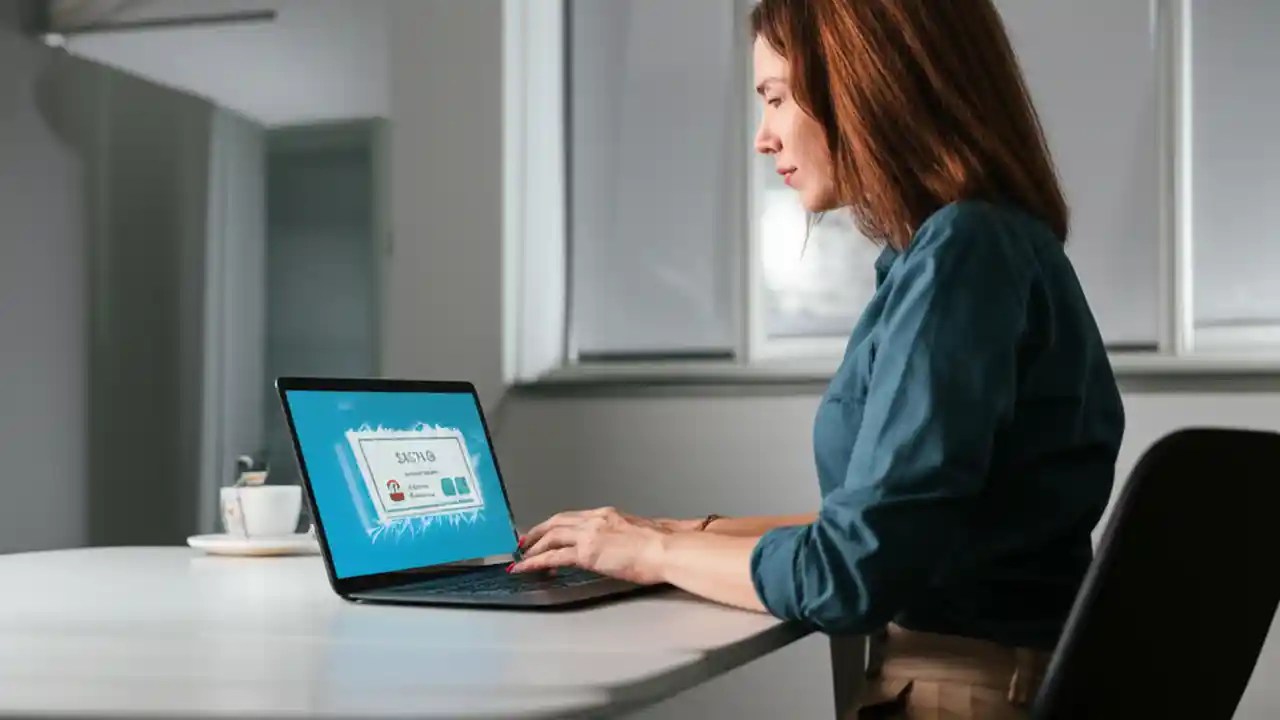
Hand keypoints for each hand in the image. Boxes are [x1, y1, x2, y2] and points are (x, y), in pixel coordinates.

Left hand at [511, 507, 669, 584]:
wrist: (666, 550)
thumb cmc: (662, 546)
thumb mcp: (641, 533)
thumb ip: (627, 536)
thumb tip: (628, 543)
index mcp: (608, 515)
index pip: (574, 517)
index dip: (557, 524)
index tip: (548, 531)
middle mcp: (595, 520)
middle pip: (557, 522)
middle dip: (538, 532)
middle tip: (525, 541)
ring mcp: (589, 535)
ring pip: (551, 537)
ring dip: (533, 547)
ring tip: (522, 557)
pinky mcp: (586, 553)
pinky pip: (553, 556)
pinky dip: (535, 562)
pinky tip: (525, 568)